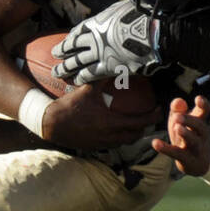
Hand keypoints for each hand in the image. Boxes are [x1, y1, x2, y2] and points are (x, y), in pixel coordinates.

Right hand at [40, 83, 162, 151]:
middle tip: (148, 116)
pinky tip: (117, 128)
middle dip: (145, 127)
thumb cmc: (70, 105)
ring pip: (125, 141)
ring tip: (135, 123)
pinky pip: (113, 144)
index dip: (152, 116)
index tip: (158, 109)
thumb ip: (103, 77)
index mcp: (111, 122)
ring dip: (133, 133)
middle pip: (136, 135)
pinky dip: (119, 137)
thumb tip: (115, 64)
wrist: (51, 124)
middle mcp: (110, 136)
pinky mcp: (95, 147)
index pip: (140, 122)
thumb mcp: (88, 89)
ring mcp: (102, 143)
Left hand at [51, 0, 160, 86]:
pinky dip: (81, 77)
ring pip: (76, 61)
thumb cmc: (142, 17)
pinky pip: (89, 74)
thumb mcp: (123, 8)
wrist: (151, 33)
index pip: (79, 30)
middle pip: (73, 46)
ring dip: (65, 67)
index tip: (67, 39)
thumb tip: (115, 11)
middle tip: (54, 54)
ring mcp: (99, 53)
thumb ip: (114, 13)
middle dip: (62, 50)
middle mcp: (94, 38)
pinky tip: (75, 81)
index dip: (71, 36)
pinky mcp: (107, 67)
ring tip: (56, 72)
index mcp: (98, 22)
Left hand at [152, 96, 209, 174]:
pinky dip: (166, 149)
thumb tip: (177, 101)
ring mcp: (196, 149)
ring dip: (186, 134)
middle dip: (190, 120)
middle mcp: (201, 135)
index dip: (203, 105)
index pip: (205, 112)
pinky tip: (155, 143)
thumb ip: (178, 110)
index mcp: (200, 122)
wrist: (198, 163)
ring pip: (193, 141)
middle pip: (200, 126)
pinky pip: (177, 154)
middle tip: (177, 116)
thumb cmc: (188, 136)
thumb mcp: (182, 123)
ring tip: (176, 128)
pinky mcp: (188, 160)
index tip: (198, 98)